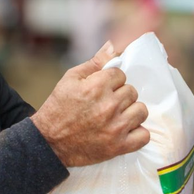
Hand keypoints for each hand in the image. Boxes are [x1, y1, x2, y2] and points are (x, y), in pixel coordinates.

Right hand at [31, 42, 149, 165]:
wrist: (49, 143)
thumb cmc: (58, 109)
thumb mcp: (70, 79)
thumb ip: (94, 63)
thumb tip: (113, 47)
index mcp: (97, 87)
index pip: (120, 74)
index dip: (111, 81)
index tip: (102, 89)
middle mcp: (109, 106)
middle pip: (131, 91)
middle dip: (120, 96)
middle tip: (107, 104)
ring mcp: (116, 127)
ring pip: (141, 111)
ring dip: (131, 113)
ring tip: (117, 117)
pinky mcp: (119, 146)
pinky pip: (144, 136)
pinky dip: (137, 134)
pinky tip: (126, 131)